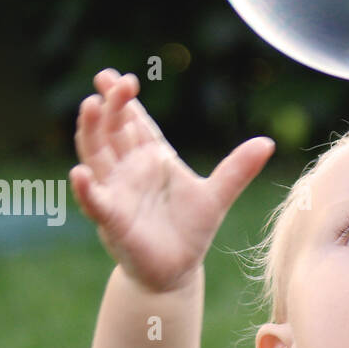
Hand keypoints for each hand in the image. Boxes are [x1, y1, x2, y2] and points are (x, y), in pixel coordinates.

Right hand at [70, 69, 275, 292]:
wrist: (177, 271)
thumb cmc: (192, 230)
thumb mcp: (217, 196)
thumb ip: (238, 169)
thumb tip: (268, 142)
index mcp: (151, 158)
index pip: (134, 122)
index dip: (124, 99)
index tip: (117, 76)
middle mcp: (128, 170)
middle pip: (112, 130)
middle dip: (110, 106)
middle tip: (112, 82)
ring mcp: (116, 192)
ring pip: (96, 156)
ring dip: (90, 132)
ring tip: (89, 105)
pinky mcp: (112, 220)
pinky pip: (95, 202)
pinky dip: (86, 189)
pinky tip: (80, 174)